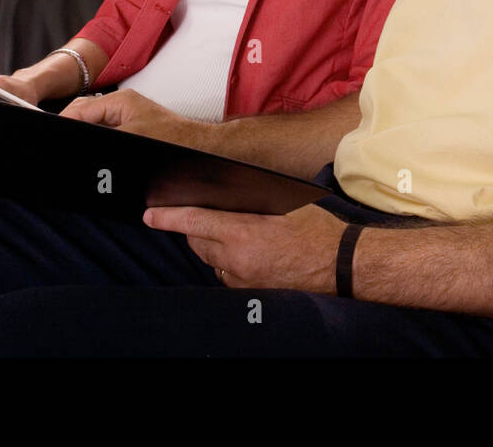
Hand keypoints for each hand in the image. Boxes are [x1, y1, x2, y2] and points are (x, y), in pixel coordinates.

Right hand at [60, 88, 194, 144]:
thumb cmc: (174, 142)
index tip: (48, 140)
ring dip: (83, 137)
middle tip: (56, 150)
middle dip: (70, 130)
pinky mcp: (133, 130)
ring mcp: (127, 117)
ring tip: (71, 153)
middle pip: (83, 115)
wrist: (202, 149)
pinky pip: (106, 132)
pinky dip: (96, 142)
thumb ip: (100, 137)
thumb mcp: (131, 140)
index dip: (62, 125)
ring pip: (94, 125)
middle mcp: (122, 106)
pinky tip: (93, 157)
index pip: (78, 110)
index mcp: (119, 101)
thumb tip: (76, 140)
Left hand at [143, 202, 346, 293]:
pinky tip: (245, 253)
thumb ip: (250, 205)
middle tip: (203, 216)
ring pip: (210, 260)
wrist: (342, 264)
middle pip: (197, 242)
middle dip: (194, 228)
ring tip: (231, 233)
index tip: (150, 216)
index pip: (194, 222)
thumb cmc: (318, 230)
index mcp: (243, 234)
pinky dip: (227, 263)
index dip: (167, 218)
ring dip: (212, 246)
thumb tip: (227, 200)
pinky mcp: (251, 292)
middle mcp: (237, 260)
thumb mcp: (283, 205)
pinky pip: (226, 275)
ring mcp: (243, 280)